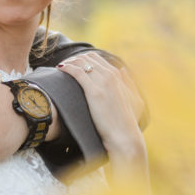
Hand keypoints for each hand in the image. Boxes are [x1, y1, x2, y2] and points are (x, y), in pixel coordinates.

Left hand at [58, 52, 146, 167]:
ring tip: (59, 68)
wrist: (124, 136)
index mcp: (118, 76)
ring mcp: (103, 82)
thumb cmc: (128, 121)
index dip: (83, 59)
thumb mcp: (134, 98)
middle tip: (64, 66)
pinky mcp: (94, 92)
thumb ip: (128, 82)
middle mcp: (111, 75)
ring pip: (81, 62)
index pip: (97, 58)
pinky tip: (60, 69)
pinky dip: (67, 68)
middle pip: (88, 57)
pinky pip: (77, 72)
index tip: (73, 65)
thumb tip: (122, 69)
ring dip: (68, 62)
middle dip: (74, 59)